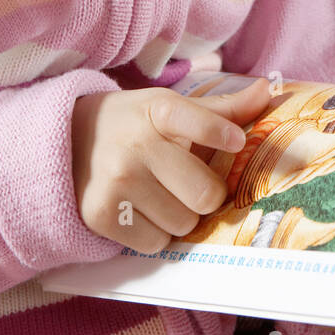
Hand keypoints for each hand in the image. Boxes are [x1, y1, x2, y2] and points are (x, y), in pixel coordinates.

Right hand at [70, 77, 273, 247]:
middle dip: (206, 195)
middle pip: (205, 194)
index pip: (200, 121)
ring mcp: (117, 182)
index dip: (222, 134)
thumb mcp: (169, 106)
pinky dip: (156, 234)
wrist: (66, 140)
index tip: (235, 142)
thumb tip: (268, 91)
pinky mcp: (101, 215)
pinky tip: (141, 210)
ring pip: (183, 224)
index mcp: (158, 110)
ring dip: (181, 216)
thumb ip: (221, 108)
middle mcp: (137, 145)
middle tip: (192, 185)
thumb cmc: (133, 124)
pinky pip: (156, 243)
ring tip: (161, 195)